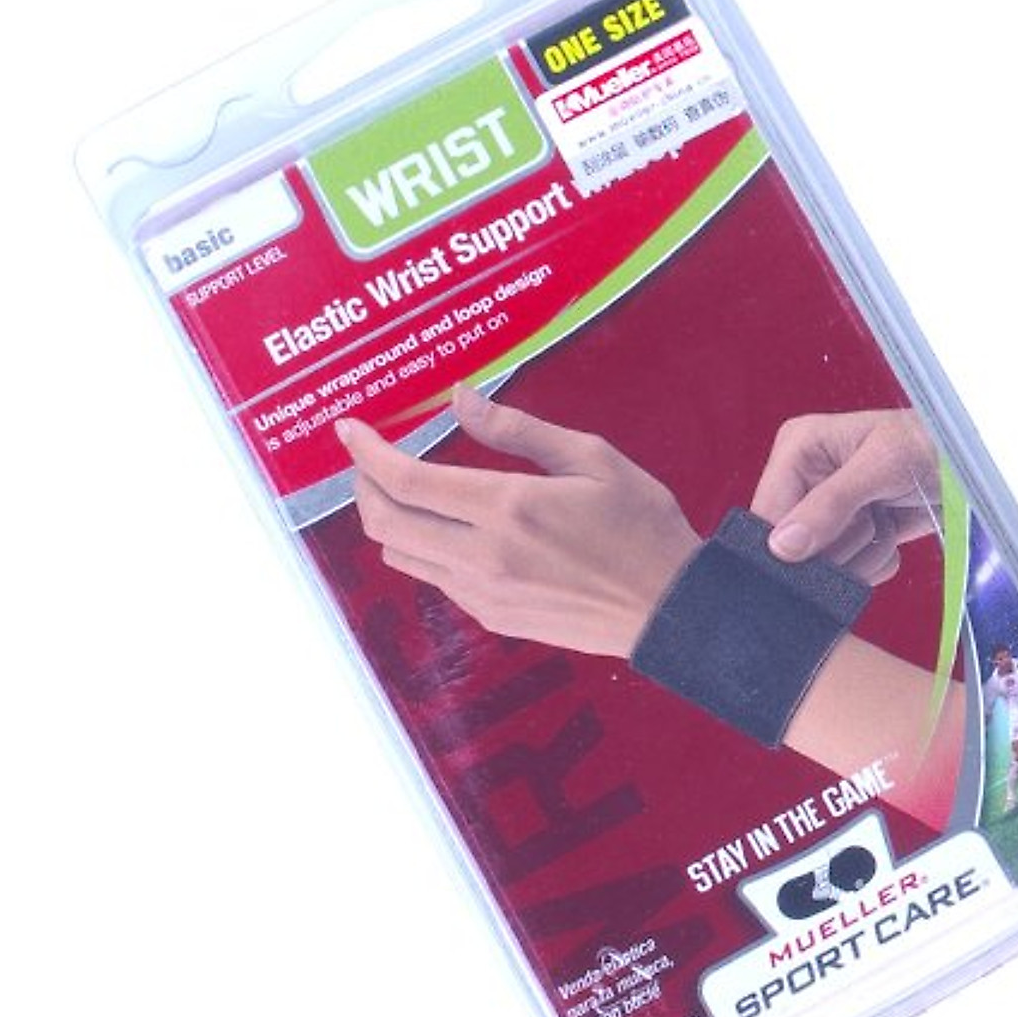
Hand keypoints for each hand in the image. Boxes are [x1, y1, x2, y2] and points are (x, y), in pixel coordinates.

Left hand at [336, 387, 700, 657]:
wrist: (669, 609)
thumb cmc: (641, 527)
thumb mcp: (592, 460)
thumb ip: (518, 429)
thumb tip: (462, 399)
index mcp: (507, 509)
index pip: (406, 483)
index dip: (366, 453)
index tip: (347, 430)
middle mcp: (483, 557)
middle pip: (386, 524)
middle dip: (363, 487)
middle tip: (370, 459)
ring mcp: (483, 594)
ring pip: (403, 555)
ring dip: (390, 519)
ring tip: (406, 491)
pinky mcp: (493, 617)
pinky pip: (435, 579)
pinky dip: (425, 547)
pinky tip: (449, 528)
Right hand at [751, 409, 939, 584]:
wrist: (975, 465)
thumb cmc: (934, 443)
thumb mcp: (881, 466)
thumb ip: (829, 505)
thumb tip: (782, 546)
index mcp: (797, 449)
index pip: (767, 514)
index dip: (792, 542)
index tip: (824, 547)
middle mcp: (805, 479)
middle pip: (795, 546)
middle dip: (841, 543)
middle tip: (872, 517)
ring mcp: (826, 510)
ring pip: (826, 563)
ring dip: (865, 550)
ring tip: (886, 517)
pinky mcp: (849, 533)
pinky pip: (850, 570)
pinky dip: (877, 559)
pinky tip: (892, 529)